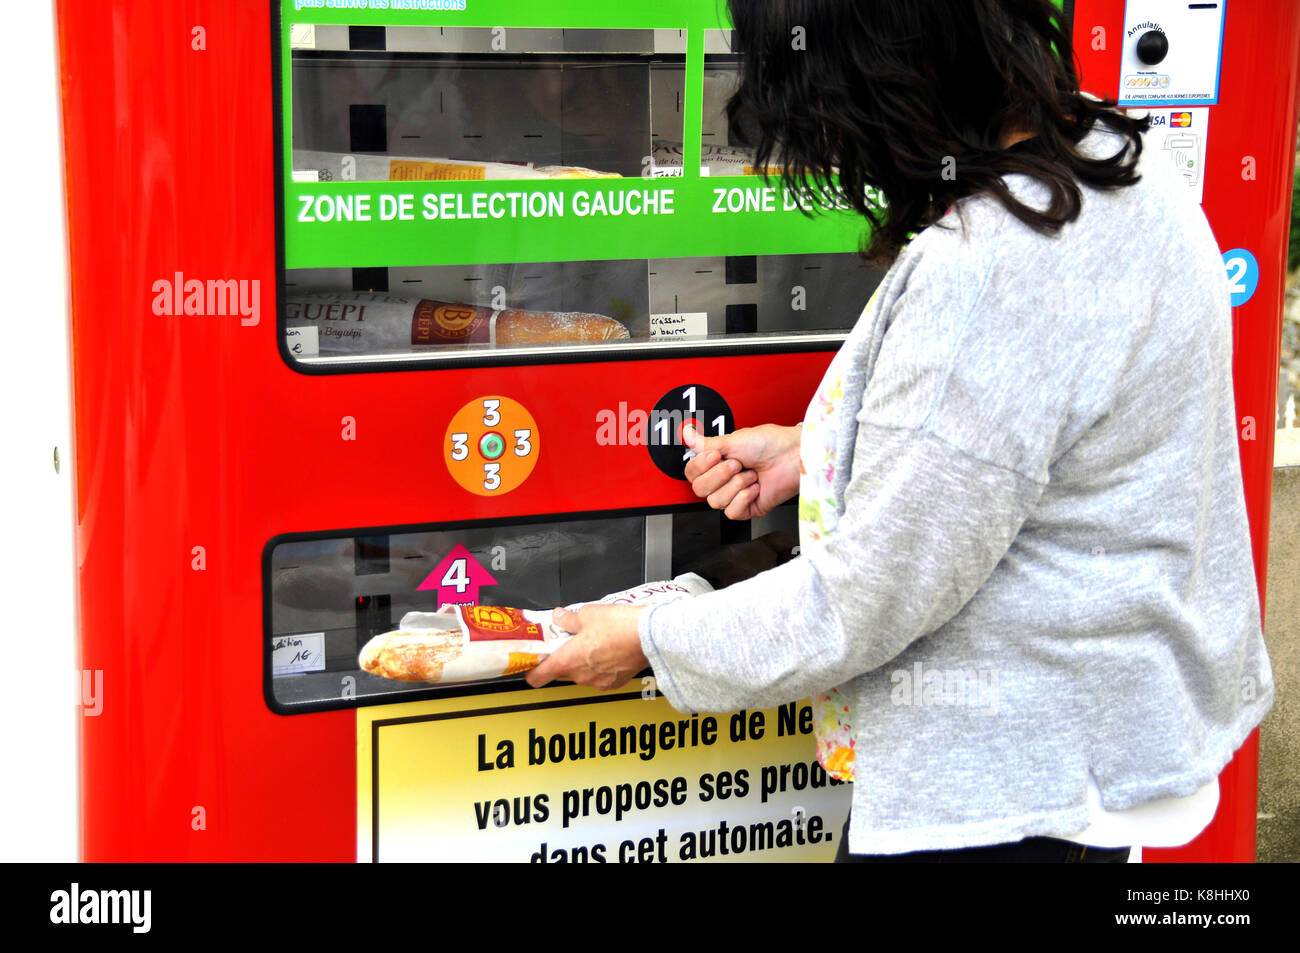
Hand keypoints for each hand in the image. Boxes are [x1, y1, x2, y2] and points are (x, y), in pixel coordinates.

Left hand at [525, 604, 647, 690]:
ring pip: (581, 674)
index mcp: (567, 661)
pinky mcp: (615, 683)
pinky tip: (608, 651)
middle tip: (567, 642)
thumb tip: (560, 617)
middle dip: (561, 659)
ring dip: (582, 662)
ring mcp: (598, 682)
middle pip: (559, 673)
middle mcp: (581, 676)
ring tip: (592, 643)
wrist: (650, 636)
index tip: (534, 661)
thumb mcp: (587, 614)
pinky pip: (599, 677)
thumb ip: (568, 619)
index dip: (533, 669)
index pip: (537, 677)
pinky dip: (599, 667)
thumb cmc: (620, 626)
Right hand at [682, 423, 801, 519]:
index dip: (701, 466)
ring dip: (736, 485)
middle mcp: (725, 480)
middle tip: (738, 464)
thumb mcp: (732, 440)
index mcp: (718, 463)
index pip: (691, 474)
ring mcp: (736, 495)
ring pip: (715, 502)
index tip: (716, 455)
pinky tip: (755, 488)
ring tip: (752, 474)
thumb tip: (687, 435)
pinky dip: (744, 498)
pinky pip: (732, 512)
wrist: (793, 456)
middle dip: (720, 475)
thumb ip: (705, 444)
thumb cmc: (770, 444)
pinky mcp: (749, 508)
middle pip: (699, 490)